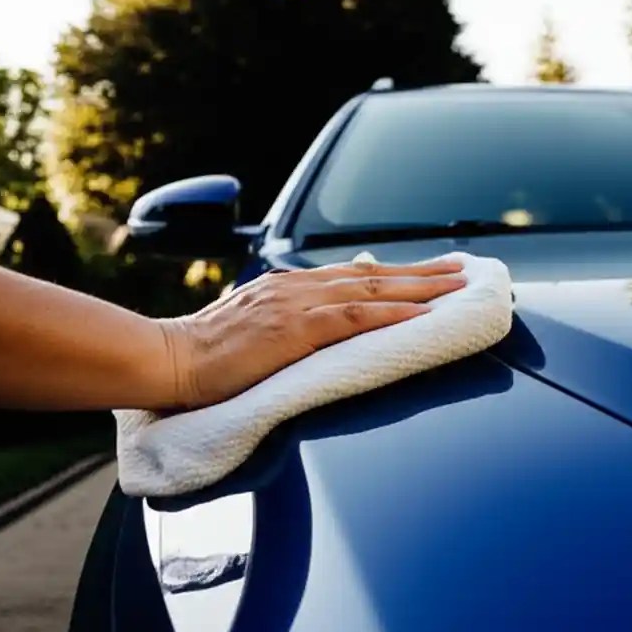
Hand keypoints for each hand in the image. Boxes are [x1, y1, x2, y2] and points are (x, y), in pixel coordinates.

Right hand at [157, 258, 464, 409]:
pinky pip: (354, 320)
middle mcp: (298, 288)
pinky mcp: (293, 331)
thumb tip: (323, 325)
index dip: (398, 273)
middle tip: (465, 271)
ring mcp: (296, 306)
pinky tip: (421, 316)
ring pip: (372, 292)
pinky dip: (391, 315)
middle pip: (374, 276)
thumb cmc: (204, 354)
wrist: (166, 360)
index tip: (433, 272)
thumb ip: (288, 322)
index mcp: (289, 288)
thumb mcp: (253, 329)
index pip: (355, 275)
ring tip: (457, 287)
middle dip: (423, 274)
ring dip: (420, 289)